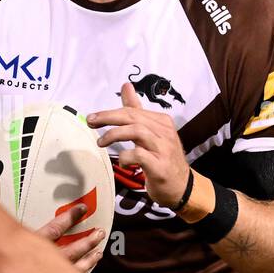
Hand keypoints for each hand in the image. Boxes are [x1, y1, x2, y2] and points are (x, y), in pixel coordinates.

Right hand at [0, 175, 106, 272]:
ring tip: (99, 251)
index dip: (70, 218)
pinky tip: (89, 268)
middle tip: (101, 233)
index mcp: (27, 243)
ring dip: (88, 259)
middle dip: (87, 242)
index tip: (83, 209)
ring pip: (72, 269)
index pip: (54, 229)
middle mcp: (38, 262)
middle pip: (69, 251)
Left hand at [88, 82, 190, 208]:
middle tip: (91, 122)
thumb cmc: (162, 158)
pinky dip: (126, 157)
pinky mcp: (160, 166)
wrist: (182, 187)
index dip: (110, 113)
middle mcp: (164, 132)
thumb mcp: (150, 133)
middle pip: (133, 117)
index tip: (92, 117)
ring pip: (137, 131)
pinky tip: (122, 162)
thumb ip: (137, 110)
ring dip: (114, 134)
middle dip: (108, 118)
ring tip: (101, 142)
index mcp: (162, 122)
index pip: (133, 111)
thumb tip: (126, 86)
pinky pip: (139, 155)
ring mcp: (164, 149)